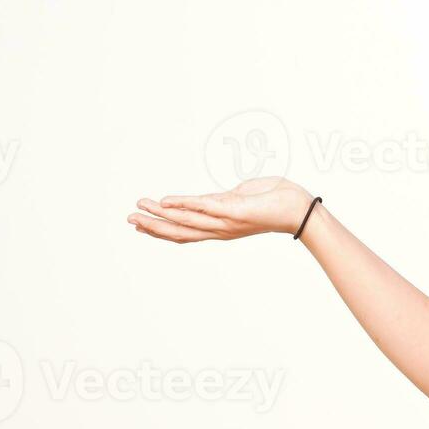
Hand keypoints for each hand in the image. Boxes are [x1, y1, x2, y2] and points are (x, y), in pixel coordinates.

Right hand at [127, 176, 314, 243]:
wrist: (299, 208)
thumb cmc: (276, 200)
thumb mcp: (243, 199)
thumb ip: (224, 199)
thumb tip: (215, 197)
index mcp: (220, 226)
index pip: (185, 231)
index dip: (161, 229)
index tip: (141, 224)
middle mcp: (220, 229)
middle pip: (179, 231)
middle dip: (152, 226)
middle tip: (129, 219)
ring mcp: (226, 221)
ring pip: (186, 222)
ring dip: (160, 215)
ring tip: (139, 208)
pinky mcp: (234, 210)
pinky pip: (204, 207)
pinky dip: (184, 204)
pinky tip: (166, 201)